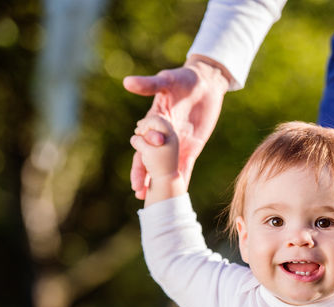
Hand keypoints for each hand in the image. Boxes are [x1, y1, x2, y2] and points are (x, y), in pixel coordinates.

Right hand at [123, 54, 229, 199]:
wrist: (206, 84)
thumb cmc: (184, 79)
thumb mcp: (167, 79)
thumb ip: (149, 84)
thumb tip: (127, 82)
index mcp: (153, 122)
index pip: (142, 143)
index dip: (140, 157)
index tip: (139, 170)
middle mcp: (162, 136)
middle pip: (149, 159)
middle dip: (143, 175)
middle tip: (139, 192)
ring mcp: (176, 144)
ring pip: (164, 167)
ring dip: (158, 182)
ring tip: (155, 200)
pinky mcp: (192, 147)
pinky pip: (186, 166)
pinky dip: (181, 179)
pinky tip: (178, 194)